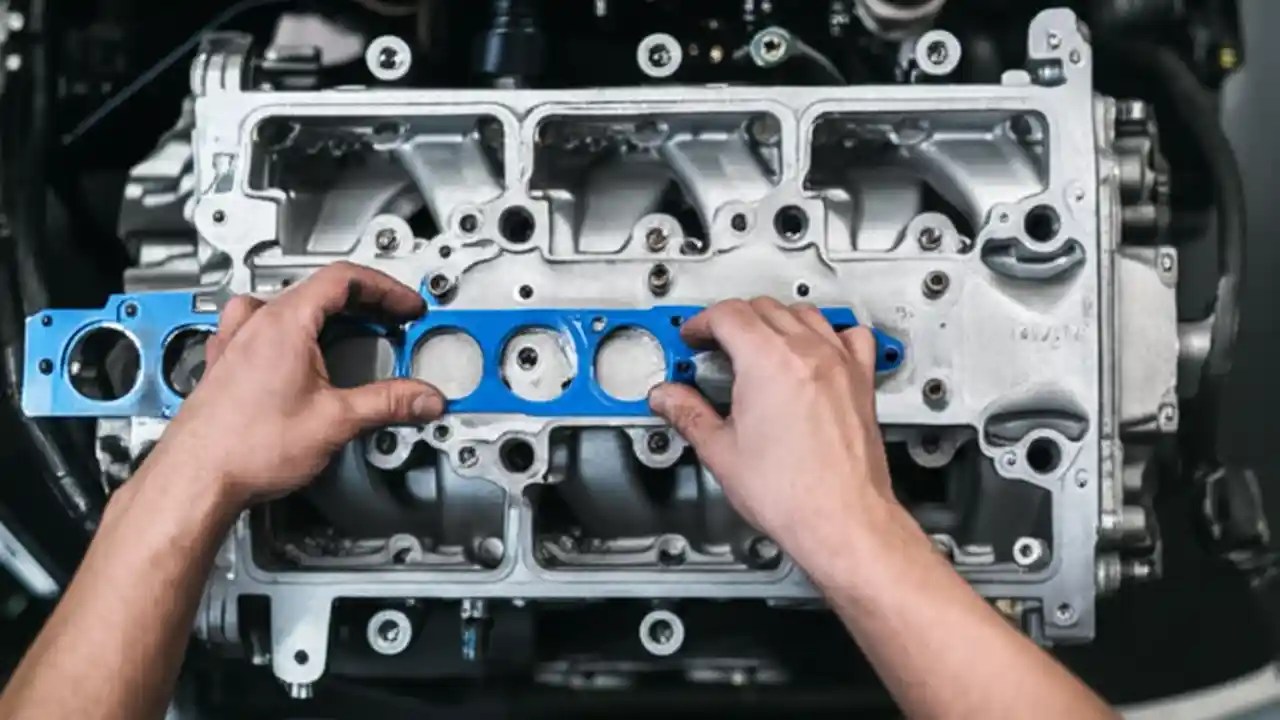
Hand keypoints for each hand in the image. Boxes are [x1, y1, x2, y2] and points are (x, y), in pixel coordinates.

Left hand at [146, 262, 444, 511]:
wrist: (196, 478)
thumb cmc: (246, 447)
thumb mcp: (335, 422)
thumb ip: (388, 404)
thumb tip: (424, 398)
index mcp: (284, 322)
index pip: (343, 279)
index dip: (385, 288)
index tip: (406, 306)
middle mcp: (255, 324)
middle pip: (318, 289)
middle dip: (364, 303)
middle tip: (391, 321)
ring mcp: (235, 342)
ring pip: (287, 306)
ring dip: (324, 313)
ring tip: (348, 331)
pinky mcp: (225, 365)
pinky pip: (261, 328)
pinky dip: (291, 332)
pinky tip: (297, 354)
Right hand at [648, 298, 923, 576]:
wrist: (842, 519)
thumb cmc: (792, 494)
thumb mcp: (721, 452)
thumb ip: (689, 414)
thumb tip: (668, 397)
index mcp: (767, 362)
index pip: (727, 314)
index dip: (701, 322)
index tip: (693, 337)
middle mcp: (807, 353)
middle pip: (764, 308)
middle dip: (733, 320)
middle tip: (714, 345)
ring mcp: (839, 364)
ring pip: (804, 314)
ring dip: (775, 320)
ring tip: (757, 344)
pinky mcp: (861, 381)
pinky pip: (851, 336)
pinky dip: (830, 333)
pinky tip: (818, 347)